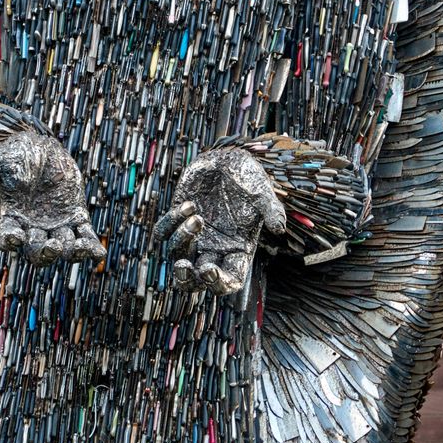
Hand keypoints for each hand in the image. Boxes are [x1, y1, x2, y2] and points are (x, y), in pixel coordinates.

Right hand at [0, 131, 102, 265]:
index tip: (17, 236)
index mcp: (12, 218)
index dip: (11, 241)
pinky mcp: (76, 217)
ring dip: (68, 251)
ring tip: (75, 246)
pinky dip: (90, 246)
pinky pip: (83, 236)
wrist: (45, 147)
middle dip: (44, 253)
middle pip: (36, 251)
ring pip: (61, 248)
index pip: (8, 238)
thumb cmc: (20, 154)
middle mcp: (33, 227)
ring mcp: (55, 224)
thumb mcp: (1, 159)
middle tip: (52, 246)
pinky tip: (98, 252)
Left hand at [155, 149, 284, 295]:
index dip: (219, 284)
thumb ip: (271, 209)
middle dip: (186, 281)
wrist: (228, 158)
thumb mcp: (263, 192)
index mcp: (237, 250)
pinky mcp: (178, 219)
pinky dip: (171, 222)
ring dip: (182, 240)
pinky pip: (163, 232)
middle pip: (195, 281)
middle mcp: (214, 248)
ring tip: (196, 217)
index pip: (229, 282)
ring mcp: (195, 235)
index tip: (209, 270)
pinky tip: (189, 204)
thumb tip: (279, 228)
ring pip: (177, 256)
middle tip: (183, 266)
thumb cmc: (248, 177)